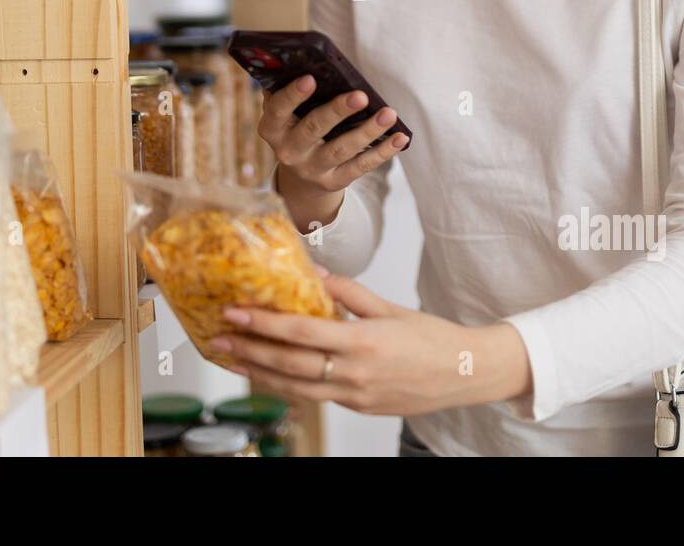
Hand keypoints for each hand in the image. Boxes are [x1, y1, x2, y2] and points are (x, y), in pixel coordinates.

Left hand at [209, 269, 532, 416]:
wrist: (465, 374)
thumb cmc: (432, 337)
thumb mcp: (390, 307)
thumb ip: (350, 294)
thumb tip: (316, 275)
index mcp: (363, 342)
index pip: (300, 332)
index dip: (263, 324)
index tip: (235, 313)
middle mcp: (355, 373)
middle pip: (289, 364)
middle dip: (249, 350)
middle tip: (218, 338)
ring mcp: (355, 395)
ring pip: (295, 388)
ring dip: (259, 374)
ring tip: (232, 360)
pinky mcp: (359, 408)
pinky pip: (315, 397)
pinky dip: (287, 386)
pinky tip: (269, 375)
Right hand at [258, 75, 408, 197]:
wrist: (301, 175)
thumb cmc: (297, 127)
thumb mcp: (286, 113)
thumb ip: (290, 90)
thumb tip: (307, 61)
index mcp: (273, 127)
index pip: (278, 109)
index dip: (293, 95)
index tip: (310, 78)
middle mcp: (288, 151)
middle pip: (313, 129)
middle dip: (337, 111)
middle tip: (360, 95)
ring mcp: (311, 168)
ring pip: (341, 149)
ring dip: (367, 131)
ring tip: (388, 114)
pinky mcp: (333, 181)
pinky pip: (360, 166)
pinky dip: (382, 152)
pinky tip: (399, 137)